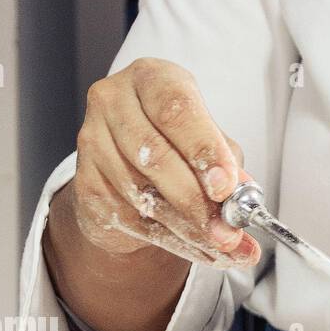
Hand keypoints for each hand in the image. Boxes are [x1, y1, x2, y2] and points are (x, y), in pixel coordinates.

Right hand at [70, 57, 260, 269]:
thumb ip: (226, 162)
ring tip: (223, 246)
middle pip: (154, 155)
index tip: (227, 187)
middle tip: (228, 231)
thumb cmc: (176, 143)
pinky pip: (134, 221)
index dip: (204, 149)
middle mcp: (114, 102)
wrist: (127, 168)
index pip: (175, 109)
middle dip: (197, 201)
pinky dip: (175, 242)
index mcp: (151, 79)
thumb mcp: (208, 140)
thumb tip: (242, 194)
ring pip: (144, 195)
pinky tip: (202, 251)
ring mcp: (93, 143)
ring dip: (190, 229)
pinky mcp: (87, 185)